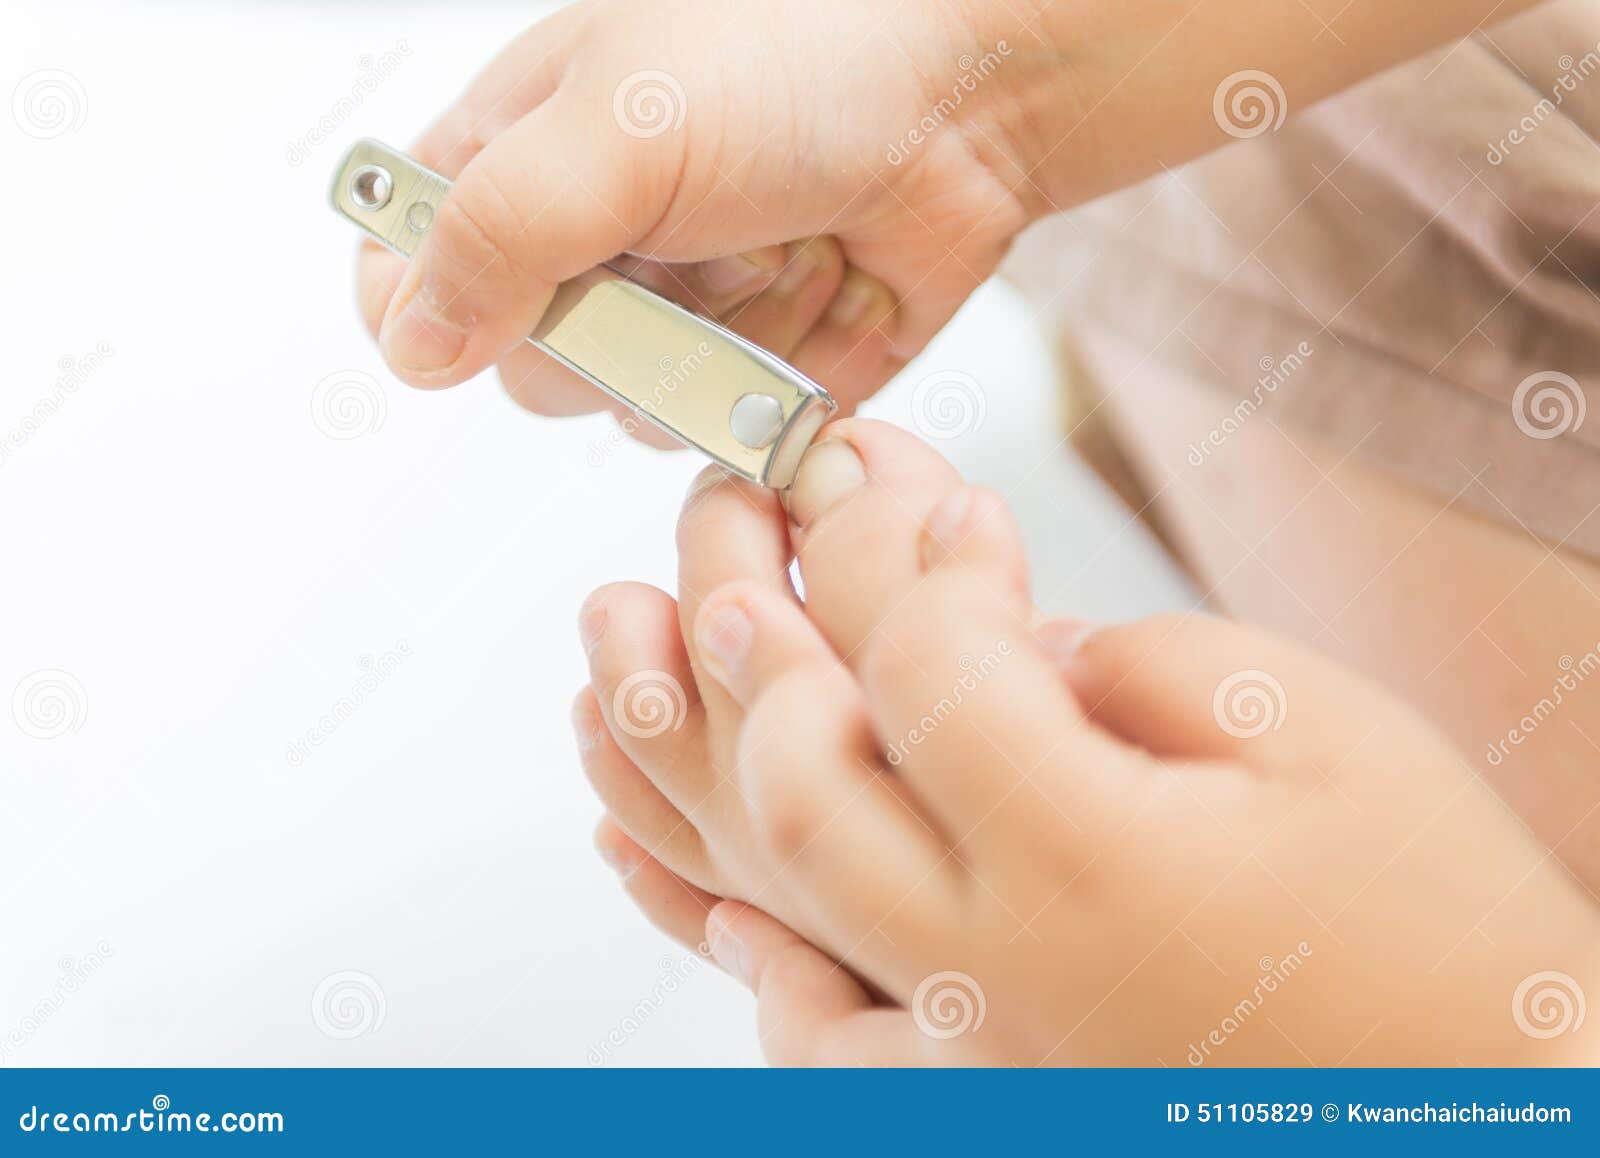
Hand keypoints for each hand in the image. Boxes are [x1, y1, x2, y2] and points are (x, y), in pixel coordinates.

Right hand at [356, 0, 1048, 435]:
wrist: (976, 92)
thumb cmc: (805, 53)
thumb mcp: (617, 124)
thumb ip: (497, 235)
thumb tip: (413, 345)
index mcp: (521, 149)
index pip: (407, 266)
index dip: (432, 308)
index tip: (496, 303)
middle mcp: (594, 238)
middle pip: (526, 367)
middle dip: (615, 326)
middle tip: (675, 243)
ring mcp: (680, 308)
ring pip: (634, 410)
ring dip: (716, 341)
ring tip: (774, 242)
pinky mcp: (756, 367)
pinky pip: (730, 429)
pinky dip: (784, 367)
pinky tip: (822, 282)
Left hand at [577, 418, 1599, 1064]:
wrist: (1474, 1098)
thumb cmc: (1431, 929)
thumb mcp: (1315, 737)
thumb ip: (1126, 664)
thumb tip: (996, 632)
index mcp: (1084, 860)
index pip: (923, 664)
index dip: (904, 548)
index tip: (910, 485)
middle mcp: (992, 965)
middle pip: (803, 771)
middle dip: (750, 621)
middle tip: (730, 515)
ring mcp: (965, 1036)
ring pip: (763, 881)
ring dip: (674, 752)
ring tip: (615, 639)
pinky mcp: (968, 1076)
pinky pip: (797, 1008)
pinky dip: (709, 924)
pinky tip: (647, 860)